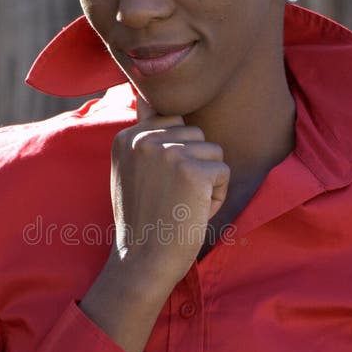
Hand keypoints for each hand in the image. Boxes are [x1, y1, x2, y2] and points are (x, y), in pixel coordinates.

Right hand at [110, 94, 229, 284]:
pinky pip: (223, 173)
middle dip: (194, 167)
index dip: (176, 157)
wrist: (142, 261)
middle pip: (197, 135)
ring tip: (181, 205)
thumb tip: (142, 90)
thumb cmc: (143, 220)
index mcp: (127, 136)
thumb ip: (141, 134)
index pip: (174, 124)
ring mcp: (168, 152)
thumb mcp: (130, 170)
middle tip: (171, 198)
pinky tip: (192, 213)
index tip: (157, 186)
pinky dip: (215, 197)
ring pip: (213, 152)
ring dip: (206, 182)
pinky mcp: (191, 170)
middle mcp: (145, 138)